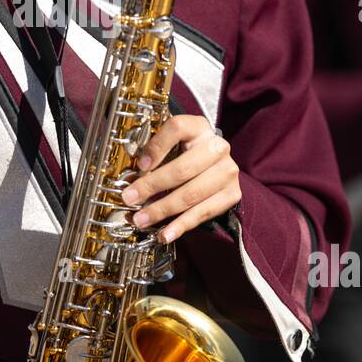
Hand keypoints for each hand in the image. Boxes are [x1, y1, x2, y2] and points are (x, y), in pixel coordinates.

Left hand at [120, 114, 241, 243]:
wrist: (217, 168)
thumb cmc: (187, 155)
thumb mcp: (173, 146)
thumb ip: (155, 156)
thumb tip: (131, 178)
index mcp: (199, 127)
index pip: (177, 128)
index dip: (157, 147)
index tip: (140, 166)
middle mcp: (217, 147)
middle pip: (182, 168)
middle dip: (151, 187)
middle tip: (130, 198)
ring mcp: (227, 171)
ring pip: (190, 194)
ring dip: (162, 210)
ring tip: (141, 219)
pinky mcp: (232, 194)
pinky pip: (202, 213)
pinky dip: (180, 226)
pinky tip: (164, 234)